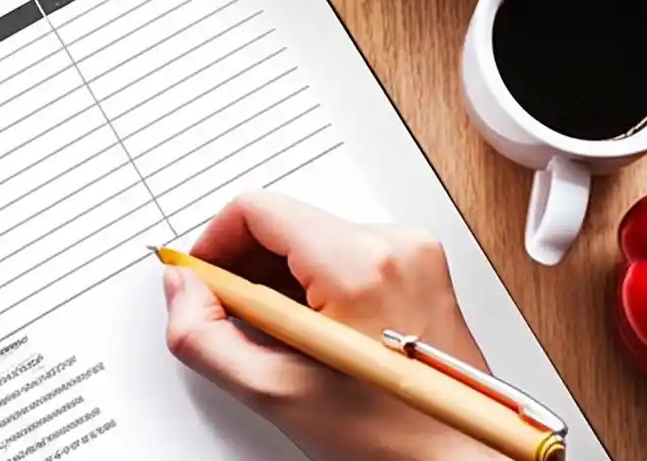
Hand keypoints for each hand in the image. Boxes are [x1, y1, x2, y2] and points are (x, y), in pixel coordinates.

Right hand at [162, 190, 504, 460]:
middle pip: (284, 222)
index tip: (199, 280)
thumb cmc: (397, 439)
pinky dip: (310, 286)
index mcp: (360, 264)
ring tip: (276, 338)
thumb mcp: (279, 394)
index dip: (213, 244)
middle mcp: (394, 243)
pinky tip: (307, 333)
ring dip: (276, 280)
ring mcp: (412, 253)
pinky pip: (341, 255)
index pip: (258, 210)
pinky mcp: (418, 267)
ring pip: (309, 240)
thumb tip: (182, 292)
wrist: (465, 460)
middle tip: (230, 321)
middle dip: (243, 268)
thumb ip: (205, 338)